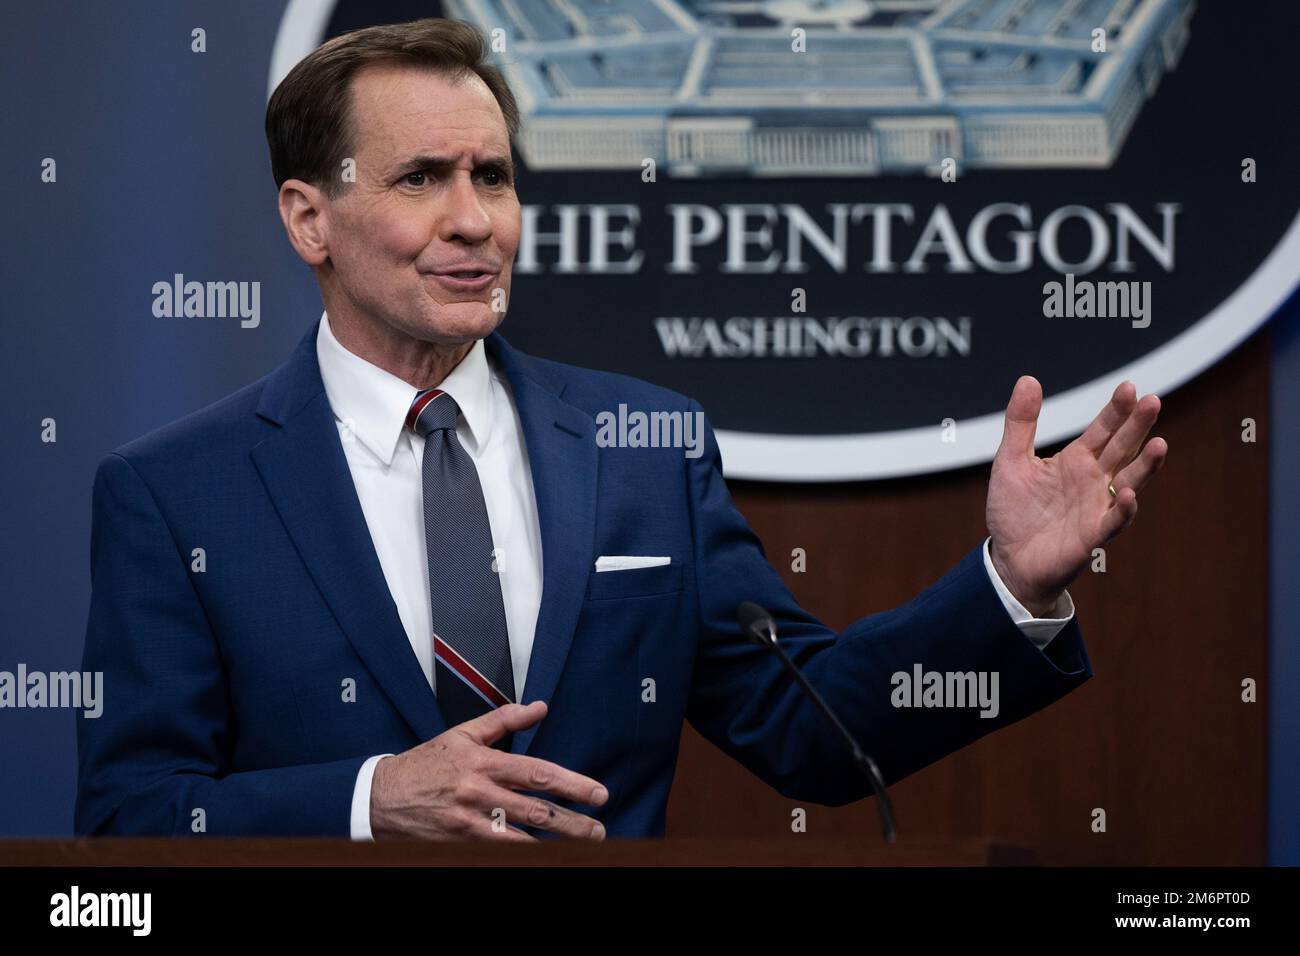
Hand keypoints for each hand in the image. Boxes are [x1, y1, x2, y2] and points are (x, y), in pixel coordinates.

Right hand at [370, 700, 608, 840]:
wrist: (380, 796)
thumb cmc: (425, 764)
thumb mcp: (462, 734)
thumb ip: (503, 720)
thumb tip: (538, 706)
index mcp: (483, 763)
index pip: (537, 774)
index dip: (571, 784)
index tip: (597, 794)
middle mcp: (479, 794)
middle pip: (535, 812)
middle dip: (572, 823)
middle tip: (599, 830)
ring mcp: (469, 824)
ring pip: (520, 839)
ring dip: (553, 846)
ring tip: (582, 849)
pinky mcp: (458, 845)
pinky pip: (497, 853)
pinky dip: (521, 855)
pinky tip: (541, 857)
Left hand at [986, 376, 1167, 616]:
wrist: (1008, 558)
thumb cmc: (1014, 511)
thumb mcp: (1010, 460)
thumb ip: (1021, 423)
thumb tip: (1028, 379)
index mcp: (1076, 460)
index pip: (1103, 430)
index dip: (1116, 410)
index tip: (1129, 388)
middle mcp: (1093, 480)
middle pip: (1122, 449)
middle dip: (1137, 427)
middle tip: (1152, 401)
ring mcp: (1096, 507)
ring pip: (1128, 482)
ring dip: (1144, 465)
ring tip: (1159, 444)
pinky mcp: (1092, 536)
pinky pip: (1112, 521)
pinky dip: (1122, 509)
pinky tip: (1127, 494)